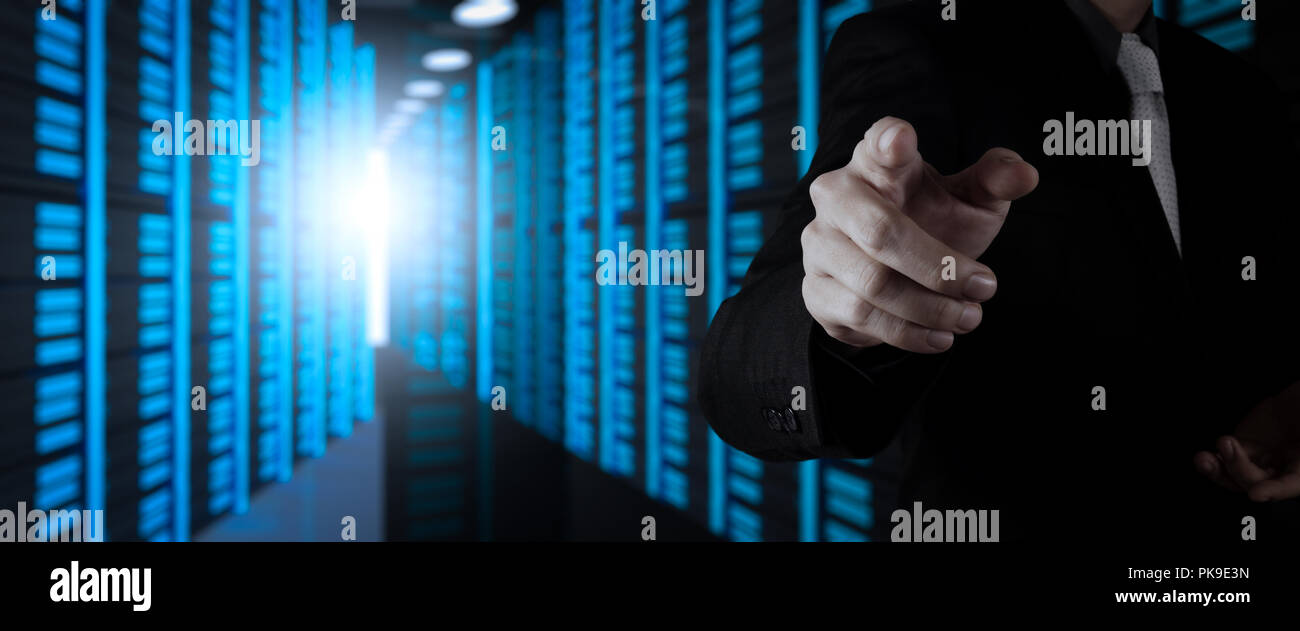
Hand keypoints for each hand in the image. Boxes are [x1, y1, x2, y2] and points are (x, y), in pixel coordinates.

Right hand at [801, 116, 1039, 352]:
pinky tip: (938, 336)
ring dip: (931, 309)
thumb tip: (1025, 175)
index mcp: (876, 163)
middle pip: (880, 232)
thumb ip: (995, 182)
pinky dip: (907, 333)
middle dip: (940, 268)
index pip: (877, 144)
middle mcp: (836, 198)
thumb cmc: (932, 221)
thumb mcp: (970, 200)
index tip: (901, 140)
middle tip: (986, 287)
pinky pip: (858, 317)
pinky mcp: (814, 290)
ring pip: (872, 284)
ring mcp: (819, 245)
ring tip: (970, 317)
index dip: (887, 141)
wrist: (895, 271)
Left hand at [1195, 383, 1299, 501]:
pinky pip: (1225, 460)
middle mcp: (1283, 470)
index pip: (1291, 484)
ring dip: (1219, 470)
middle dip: (1240, 469)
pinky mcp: (1243, 448)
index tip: (1257, 494)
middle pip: (1258, 482)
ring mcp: (1262, 460)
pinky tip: (1203, 459)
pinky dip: (1213, 462)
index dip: (1275, 490)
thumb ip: (1294, 450)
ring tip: (1204, 458)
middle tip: (1228, 444)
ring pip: (1237, 476)